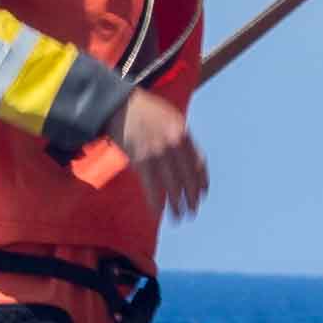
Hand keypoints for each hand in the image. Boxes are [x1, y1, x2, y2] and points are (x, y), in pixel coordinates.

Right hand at [115, 90, 209, 222]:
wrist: (118, 105)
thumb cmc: (144, 111)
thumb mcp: (170, 118)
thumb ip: (181, 137)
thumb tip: (192, 160)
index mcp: (183, 132)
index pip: (199, 163)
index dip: (202, 181)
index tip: (203, 194)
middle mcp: (173, 143)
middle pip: (188, 177)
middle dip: (192, 197)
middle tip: (193, 211)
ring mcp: (157, 152)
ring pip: (172, 185)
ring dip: (177, 204)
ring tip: (179, 217)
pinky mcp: (141, 160)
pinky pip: (152, 186)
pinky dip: (156, 202)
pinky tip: (159, 212)